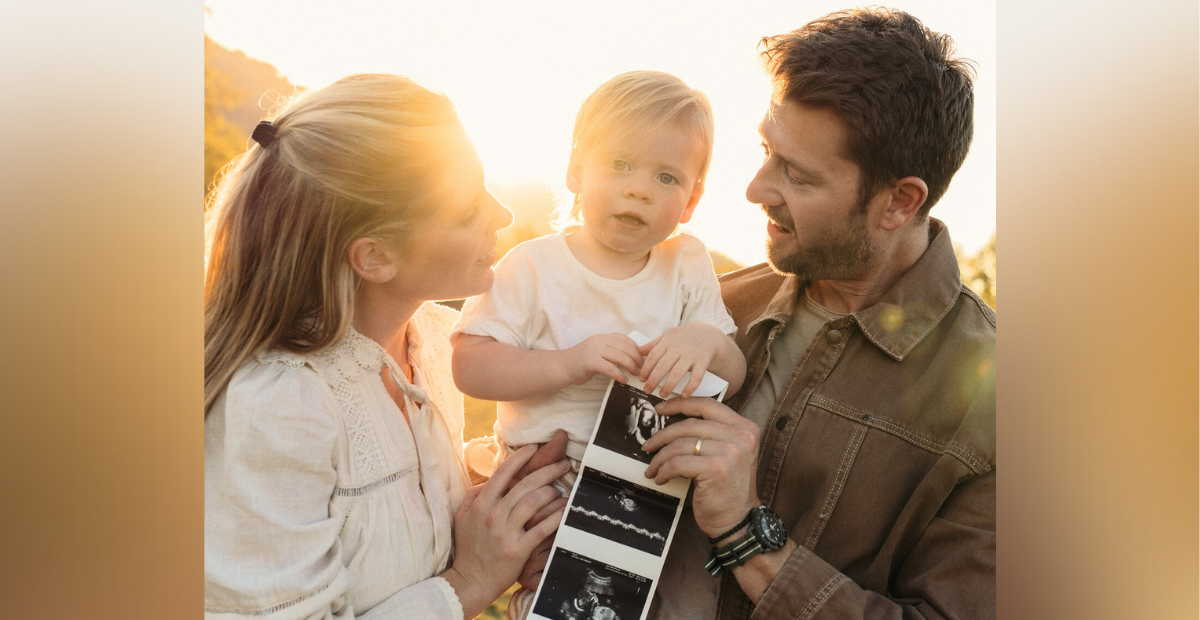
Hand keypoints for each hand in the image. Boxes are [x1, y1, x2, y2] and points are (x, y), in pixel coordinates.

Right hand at [442, 444, 568, 618]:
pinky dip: (555, 517)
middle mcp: (493, 515)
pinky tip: (564, 511)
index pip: (502, 473)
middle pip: (524, 485)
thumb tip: (489, 481)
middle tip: (563, 465)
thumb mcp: (462, 517)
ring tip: (560, 490)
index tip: (534, 448)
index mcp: (480, 504)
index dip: (520, 458)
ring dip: (551, 493)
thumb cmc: (468, 548)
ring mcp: (505, 532)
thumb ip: (474, 496)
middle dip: (547, 471)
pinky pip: (541, 528)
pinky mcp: (518, 550)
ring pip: (534, 503)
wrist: (470, 580)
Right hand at [563, 333, 641, 384]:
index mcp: (603, 337)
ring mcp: (595, 350)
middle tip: (642, 368)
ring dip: (631, 366)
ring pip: (620, 357)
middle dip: (637, 358)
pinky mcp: (591, 362)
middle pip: (625, 348)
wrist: (563, 366)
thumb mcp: (598, 351)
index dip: (636, 348)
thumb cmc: (582, 362)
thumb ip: (611, 351)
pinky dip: (619, 375)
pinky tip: (624, 380)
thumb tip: (632, 358)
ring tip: (636, 374)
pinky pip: (610, 368)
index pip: (625, 339)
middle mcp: (600, 341)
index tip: (643, 358)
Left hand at [638, 323, 727, 396]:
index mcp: (668, 342)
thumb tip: (637, 351)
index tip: (641, 379)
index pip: (653, 356)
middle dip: (653, 379)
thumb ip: (653, 345)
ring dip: (668, 385)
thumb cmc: (683, 337)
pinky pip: (697, 376)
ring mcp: (691, 355)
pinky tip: (684, 395)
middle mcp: (678, 348)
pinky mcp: (702, 362)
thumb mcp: (668, 337)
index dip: (646, 369)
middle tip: (647, 390)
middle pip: (663, 366)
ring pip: (678, 372)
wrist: (708, 334)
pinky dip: (690, 386)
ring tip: (662, 394)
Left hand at [640, 397, 760, 537]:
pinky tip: (661, 478)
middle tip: (648, 445)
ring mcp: (730, 452)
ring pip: (681, 444)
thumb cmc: (728, 488)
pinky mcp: (715, 469)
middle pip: (690, 425)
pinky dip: (664, 470)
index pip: (707, 405)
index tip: (660, 409)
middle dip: (663, 435)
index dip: (680, 404)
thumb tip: (674, 420)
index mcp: (745, 428)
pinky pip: (678, 462)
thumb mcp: (729, 453)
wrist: (739, 520)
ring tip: (653, 467)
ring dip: (660, 457)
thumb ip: (713, 434)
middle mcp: (741, 436)